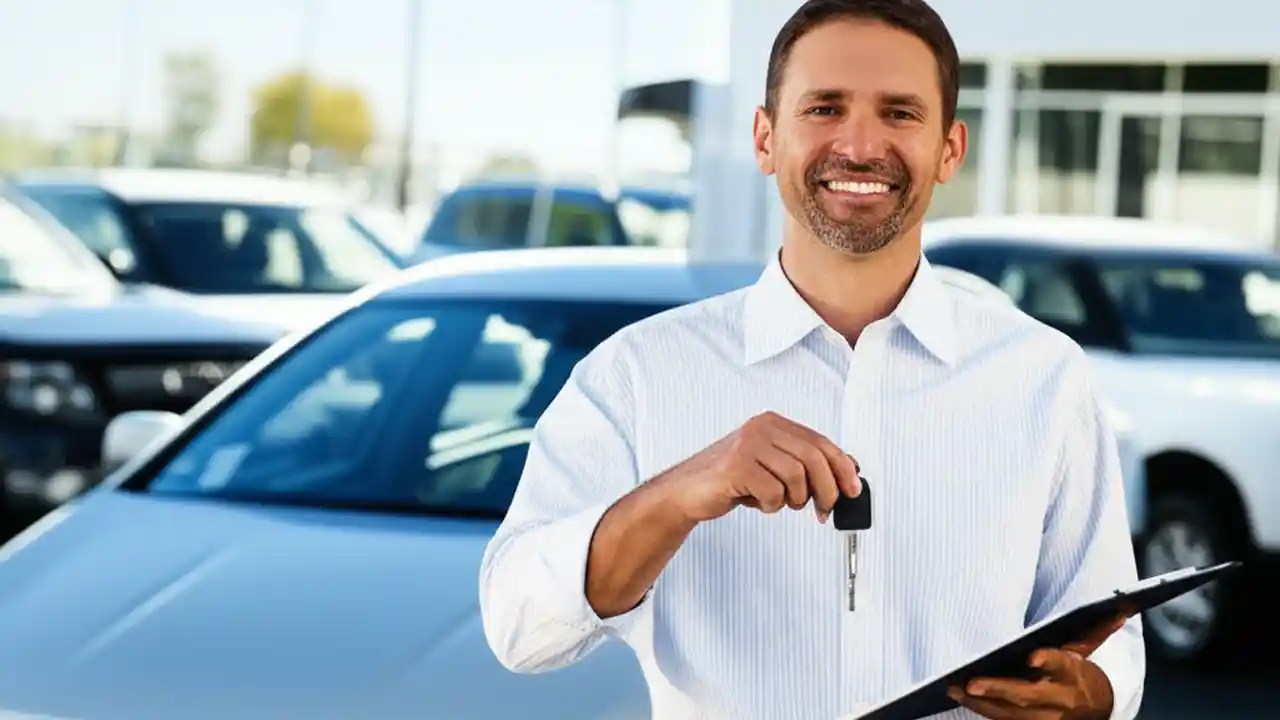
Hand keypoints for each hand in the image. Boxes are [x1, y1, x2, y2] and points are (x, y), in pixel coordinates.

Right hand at [659, 411, 860, 523]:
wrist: (687, 491)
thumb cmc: (732, 480)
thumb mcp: (773, 467)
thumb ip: (805, 464)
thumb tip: (850, 470)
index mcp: (773, 423)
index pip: (821, 442)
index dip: (843, 468)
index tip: (853, 491)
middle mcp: (761, 428)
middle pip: (814, 459)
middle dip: (826, 490)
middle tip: (823, 510)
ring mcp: (747, 445)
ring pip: (796, 477)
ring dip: (794, 500)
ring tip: (778, 502)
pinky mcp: (736, 466)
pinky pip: (773, 492)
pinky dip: (770, 505)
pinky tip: (756, 502)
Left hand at [946, 610, 1130, 718]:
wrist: (1092, 710)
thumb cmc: (1077, 672)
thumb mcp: (1085, 651)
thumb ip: (1095, 630)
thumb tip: (1121, 608)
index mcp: (1072, 674)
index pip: (1062, 664)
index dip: (1049, 660)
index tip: (1032, 656)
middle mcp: (1059, 699)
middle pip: (1027, 696)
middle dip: (999, 690)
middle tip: (972, 681)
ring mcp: (1045, 718)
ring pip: (1010, 714)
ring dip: (981, 702)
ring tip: (955, 687)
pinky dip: (982, 709)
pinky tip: (961, 696)